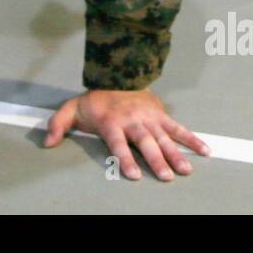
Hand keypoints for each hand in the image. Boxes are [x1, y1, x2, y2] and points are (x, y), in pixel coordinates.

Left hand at [44, 89, 208, 180]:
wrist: (116, 75)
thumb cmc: (94, 100)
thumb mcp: (71, 109)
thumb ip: (58, 124)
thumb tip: (47, 142)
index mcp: (112, 122)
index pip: (118, 143)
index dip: (125, 158)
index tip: (133, 174)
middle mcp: (133, 121)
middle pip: (145, 143)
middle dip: (156, 159)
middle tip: (166, 177)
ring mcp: (149, 118)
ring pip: (164, 137)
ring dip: (176, 153)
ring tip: (185, 170)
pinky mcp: (161, 115)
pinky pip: (178, 128)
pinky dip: (192, 139)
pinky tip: (205, 151)